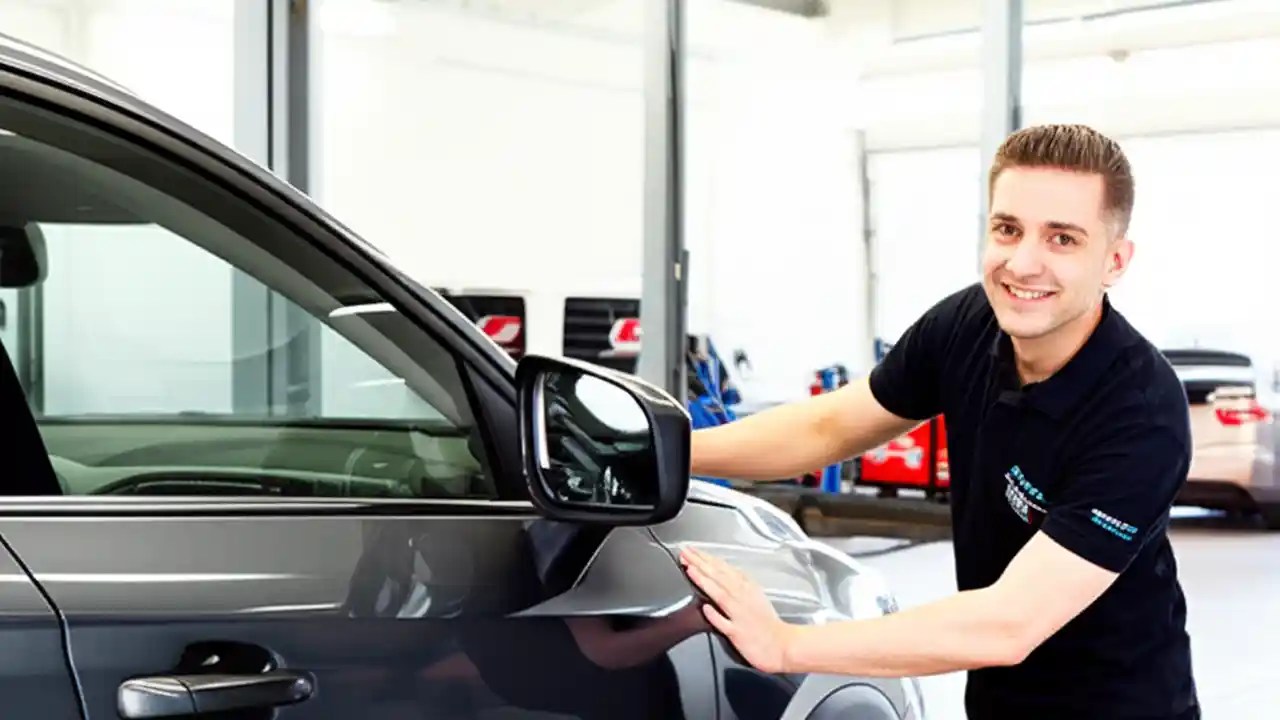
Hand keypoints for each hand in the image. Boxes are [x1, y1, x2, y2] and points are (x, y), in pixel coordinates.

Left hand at [680, 545, 796, 673]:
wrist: (783, 646)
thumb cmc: (768, 624)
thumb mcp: (756, 596)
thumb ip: (739, 584)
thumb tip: (722, 573)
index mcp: (747, 588)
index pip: (724, 569)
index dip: (706, 558)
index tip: (692, 550)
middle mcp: (743, 598)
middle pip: (719, 577)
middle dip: (700, 563)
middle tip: (685, 552)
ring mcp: (740, 615)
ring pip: (720, 594)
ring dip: (704, 580)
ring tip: (690, 569)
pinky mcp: (738, 633)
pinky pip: (724, 623)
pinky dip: (714, 614)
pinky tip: (704, 608)